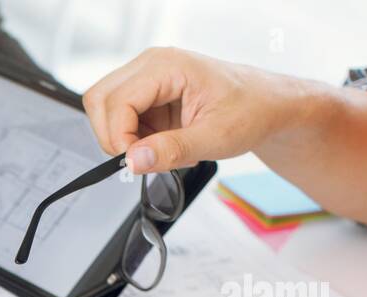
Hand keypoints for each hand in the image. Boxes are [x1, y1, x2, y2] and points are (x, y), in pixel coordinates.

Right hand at [82, 48, 289, 173]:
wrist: (267, 105)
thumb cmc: (251, 111)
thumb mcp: (215, 138)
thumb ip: (171, 150)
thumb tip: (132, 161)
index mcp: (167, 66)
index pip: (116, 102)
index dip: (119, 138)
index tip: (138, 162)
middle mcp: (151, 64)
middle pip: (99, 100)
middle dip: (112, 136)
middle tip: (142, 157)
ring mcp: (147, 77)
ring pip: (104, 108)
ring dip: (122, 137)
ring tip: (157, 148)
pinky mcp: (147, 93)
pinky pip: (119, 117)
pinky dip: (132, 137)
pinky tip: (161, 142)